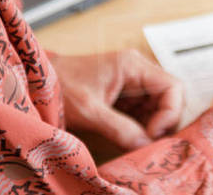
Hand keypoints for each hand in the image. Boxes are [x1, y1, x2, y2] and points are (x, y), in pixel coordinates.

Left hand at [48, 48, 184, 150]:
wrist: (39, 82)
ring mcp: (132, 84)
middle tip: (145, 143)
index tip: (151, 134)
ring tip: (135, 143)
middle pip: (170, 99)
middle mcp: (138, 71)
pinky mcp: (125, 97)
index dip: (170, 113)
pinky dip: (141, 129)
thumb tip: (146, 146)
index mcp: (133, 65)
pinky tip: (128, 139)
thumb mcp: (89, 110)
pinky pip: (144, 114)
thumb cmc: (61, 86)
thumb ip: (120, 128)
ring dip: (152, 128)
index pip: (173, 87)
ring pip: (159, 109)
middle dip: (163, 123)